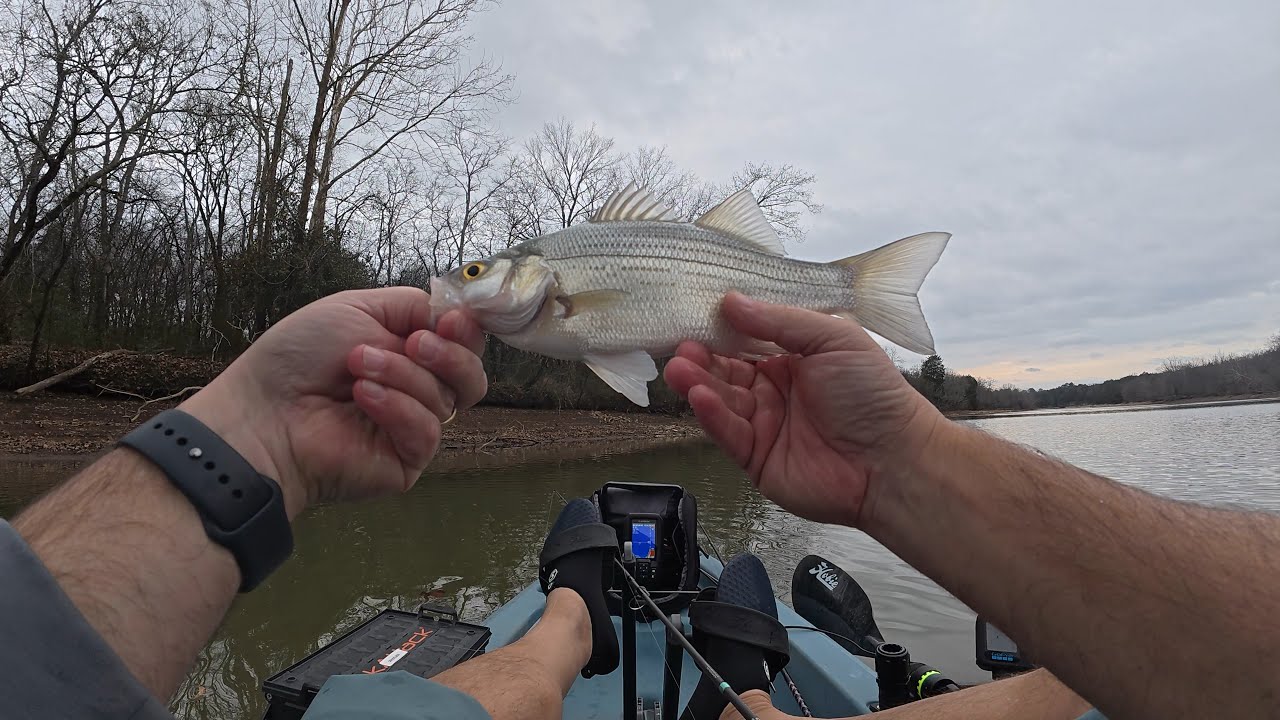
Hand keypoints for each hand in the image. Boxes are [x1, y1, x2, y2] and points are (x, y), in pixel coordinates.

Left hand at [179, 287, 486, 517]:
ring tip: (357, 369)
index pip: (464, 342)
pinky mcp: (407, 460)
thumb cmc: (298, 358)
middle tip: (414, 344)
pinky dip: (397, 407)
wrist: (264, 411)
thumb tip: (458, 314)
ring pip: (447, 398)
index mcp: (408, 352)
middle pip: (471, 374)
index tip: (448, 320)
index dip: (465, 330)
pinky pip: (428, 431)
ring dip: (403, 375)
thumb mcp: (357, 308)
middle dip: (448, 353)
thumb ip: (415, 306)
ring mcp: (413, 426)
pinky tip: (362, 399)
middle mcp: (417, 389)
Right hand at [663, 293, 940, 525]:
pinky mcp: (756, 458)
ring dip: (697, 382)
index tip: (696, 313)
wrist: (893, 462)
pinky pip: (727, 433)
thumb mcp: (833, 338)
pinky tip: (698, 396)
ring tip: (677, 367)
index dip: (722, 327)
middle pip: (726, 369)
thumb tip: (732, 300)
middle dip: (701, 356)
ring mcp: (765, 424)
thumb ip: (780, 320)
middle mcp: (776, 389)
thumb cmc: (874, 394)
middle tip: (679, 343)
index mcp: (795, 358)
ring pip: (721, 399)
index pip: (747, 338)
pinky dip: (711, 414)